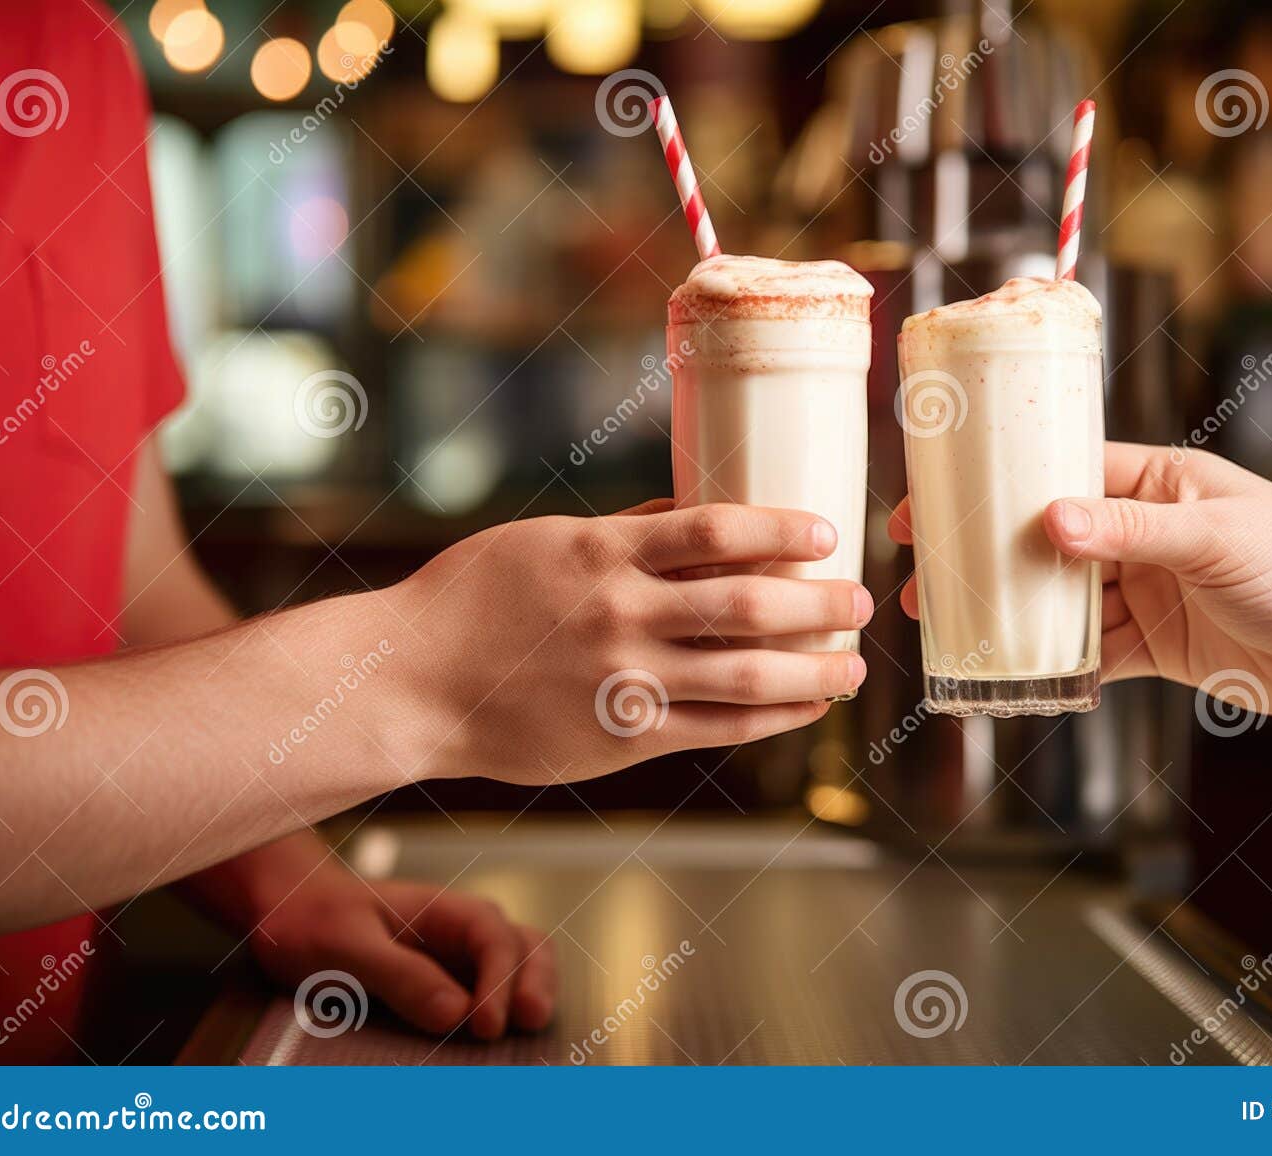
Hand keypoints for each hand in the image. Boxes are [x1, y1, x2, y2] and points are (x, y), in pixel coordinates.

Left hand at [248, 867, 554, 1038]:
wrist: (292, 914)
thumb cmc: (314, 920)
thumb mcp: (346, 945)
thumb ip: (399, 974)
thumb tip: (456, 1012)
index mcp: (446, 910)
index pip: (494, 939)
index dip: (500, 981)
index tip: (487, 1025)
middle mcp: (465, 930)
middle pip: (526, 947)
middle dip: (537, 983)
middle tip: (531, 1021)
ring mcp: (463, 955)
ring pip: (523, 965)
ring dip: (532, 992)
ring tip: (530, 1027)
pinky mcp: (453, 981)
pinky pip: (497, 990)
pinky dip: (511, 1008)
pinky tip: (506, 1035)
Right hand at [391, 500, 871, 784]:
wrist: (410, 682)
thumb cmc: (471, 600)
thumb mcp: (544, 541)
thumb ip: (623, 531)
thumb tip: (696, 506)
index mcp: (604, 555)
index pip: (718, 530)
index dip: (783, 528)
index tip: (827, 531)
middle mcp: (622, 615)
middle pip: (749, 603)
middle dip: (819, 602)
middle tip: (861, 600)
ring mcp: (625, 681)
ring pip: (746, 674)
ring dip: (813, 669)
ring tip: (852, 666)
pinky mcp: (622, 738)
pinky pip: (717, 729)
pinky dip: (771, 717)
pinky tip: (803, 705)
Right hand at [890, 442, 1271, 718]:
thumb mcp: (1213, 539)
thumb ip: (1129, 531)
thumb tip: (1049, 520)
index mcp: (1162, 483)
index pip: (1067, 471)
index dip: (1001, 484)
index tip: (943, 496)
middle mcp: (1147, 532)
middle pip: (1049, 538)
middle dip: (986, 553)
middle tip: (923, 566)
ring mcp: (1148, 589)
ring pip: (1061, 598)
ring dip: (1009, 610)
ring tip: (946, 620)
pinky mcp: (1156, 645)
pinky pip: (1090, 651)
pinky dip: (1054, 661)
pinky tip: (1010, 667)